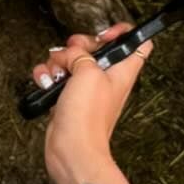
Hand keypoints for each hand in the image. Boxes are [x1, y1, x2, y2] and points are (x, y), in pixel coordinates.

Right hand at [34, 24, 148, 183]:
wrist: (71, 150)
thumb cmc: (87, 118)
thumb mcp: (88, 73)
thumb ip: (80, 54)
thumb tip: (70, 53)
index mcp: (122, 71)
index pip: (137, 42)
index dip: (122, 32)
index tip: (105, 33)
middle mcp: (106, 79)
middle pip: (95, 48)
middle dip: (78, 46)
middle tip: (73, 52)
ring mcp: (86, 89)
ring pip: (70, 62)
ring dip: (57, 62)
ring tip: (57, 74)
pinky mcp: (68, 99)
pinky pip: (56, 78)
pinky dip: (48, 77)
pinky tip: (47, 83)